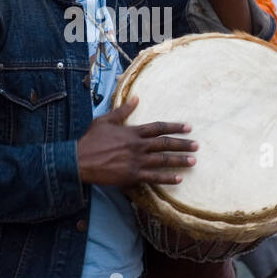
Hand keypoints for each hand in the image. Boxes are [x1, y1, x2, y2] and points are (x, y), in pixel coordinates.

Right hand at [77, 97, 197, 186]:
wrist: (79, 160)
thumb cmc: (90, 140)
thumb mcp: (105, 120)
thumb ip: (123, 111)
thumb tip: (136, 98)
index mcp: (132, 132)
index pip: (158, 128)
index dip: (175, 127)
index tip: (188, 127)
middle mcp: (137, 146)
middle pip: (165, 144)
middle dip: (182, 144)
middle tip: (197, 145)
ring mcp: (136, 161)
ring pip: (162, 160)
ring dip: (179, 160)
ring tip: (193, 161)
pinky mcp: (132, 175)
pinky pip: (153, 177)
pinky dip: (167, 178)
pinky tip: (178, 178)